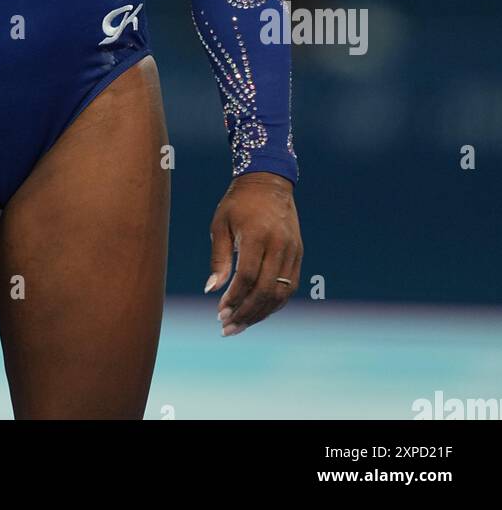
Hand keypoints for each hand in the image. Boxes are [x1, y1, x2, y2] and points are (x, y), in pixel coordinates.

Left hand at [204, 172, 300, 335]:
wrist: (268, 181)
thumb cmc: (238, 203)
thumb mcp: (221, 224)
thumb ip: (219, 258)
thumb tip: (211, 290)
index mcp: (258, 235)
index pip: (248, 276)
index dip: (234, 298)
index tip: (219, 311)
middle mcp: (279, 244)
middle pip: (265, 290)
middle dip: (246, 313)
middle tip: (227, 327)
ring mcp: (292, 250)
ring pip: (280, 293)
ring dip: (260, 313)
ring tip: (240, 325)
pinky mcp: (298, 253)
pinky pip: (289, 286)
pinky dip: (274, 302)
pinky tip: (257, 311)